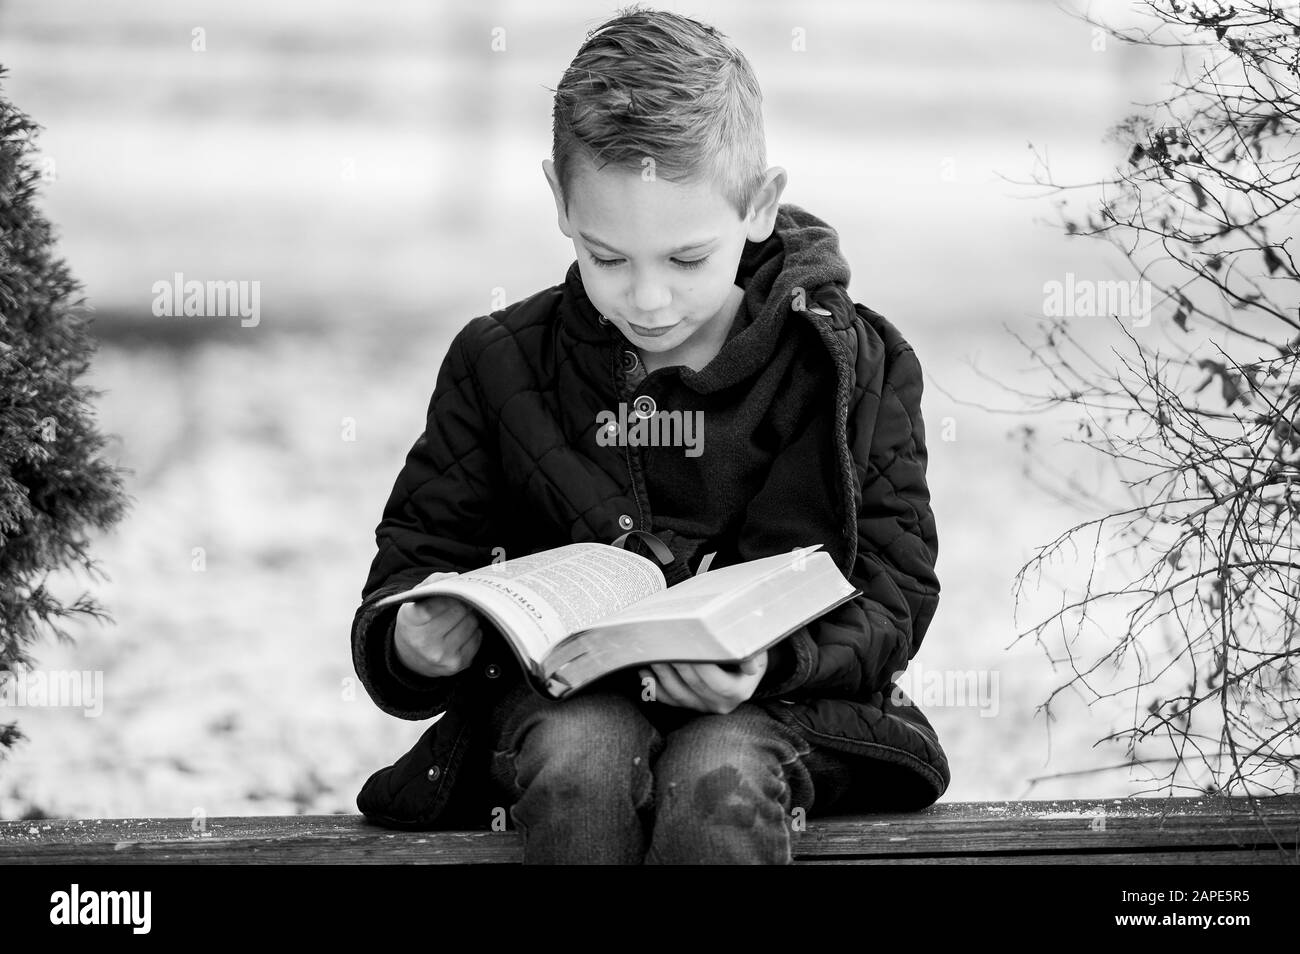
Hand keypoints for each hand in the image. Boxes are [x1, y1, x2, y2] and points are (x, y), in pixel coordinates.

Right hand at [392, 572, 483, 677]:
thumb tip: (455, 578)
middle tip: (460, 602)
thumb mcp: (415, 600)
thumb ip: (432, 583)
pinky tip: (461, 631)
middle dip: (463, 603)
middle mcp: (425, 641)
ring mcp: (442, 655)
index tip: (452, 592)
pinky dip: (473, 631)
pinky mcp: (456, 664)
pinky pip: (477, 637)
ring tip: (459, 617)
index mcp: (411, 621)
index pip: (439, 602)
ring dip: (469, 616)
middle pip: (460, 610)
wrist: (408, 658)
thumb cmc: (415, 623)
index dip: (450, 595)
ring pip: (471, 623)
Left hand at [638, 651, 767, 713]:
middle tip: (663, 643)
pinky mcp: (688, 705)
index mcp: (739, 692)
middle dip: (677, 664)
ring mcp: (703, 707)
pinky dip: (654, 685)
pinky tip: (644, 669)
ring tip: (652, 653)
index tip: (688, 646)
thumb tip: (750, 666)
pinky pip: (668, 699)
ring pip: (677, 694)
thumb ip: (751, 654)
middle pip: (694, 686)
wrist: (743, 667)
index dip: (701, 666)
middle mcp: (721, 704)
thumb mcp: (756, 650)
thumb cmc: (748, 651)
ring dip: (662, 674)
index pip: (716, 682)